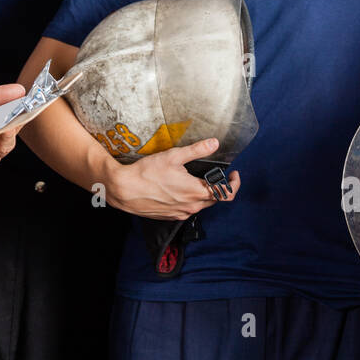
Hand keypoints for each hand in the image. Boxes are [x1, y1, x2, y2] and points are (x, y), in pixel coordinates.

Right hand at [107, 138, 240, 220]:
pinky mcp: (170, 216)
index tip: (234, 175)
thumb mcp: (174, 156)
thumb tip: (214, 143)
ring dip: (204, 194)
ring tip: (196, 179)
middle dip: (219, 187)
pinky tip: (180, 189)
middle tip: (216, 174)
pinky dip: (189, 199)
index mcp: (196, 192)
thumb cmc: (147, 173)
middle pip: (215, 199)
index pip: (227, 194)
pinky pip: (187, 209)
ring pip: (200, 205)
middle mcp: (191, 206)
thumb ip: (197, 150)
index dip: (235, 184)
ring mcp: (181, 213)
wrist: (124, 190)